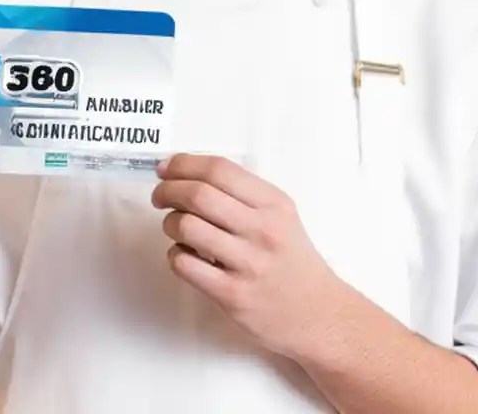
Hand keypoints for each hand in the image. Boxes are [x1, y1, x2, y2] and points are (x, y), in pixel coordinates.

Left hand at [151, 155, 346, 359]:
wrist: (316, 313)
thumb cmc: (292, 262)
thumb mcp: (282, 216)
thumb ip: (242, 195)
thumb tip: (188, 173)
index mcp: (274, 204)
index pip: (220, 169)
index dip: (184, 164)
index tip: (167, 169)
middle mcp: (263, 230)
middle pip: (198, 194)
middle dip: (167, 190)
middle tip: (160, 196)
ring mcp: (248, 263)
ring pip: (186, 226)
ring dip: (169, 223)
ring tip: (176, 228)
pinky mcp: (232, 294)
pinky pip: (184, 264)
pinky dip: (175, 254)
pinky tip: (186, 255)